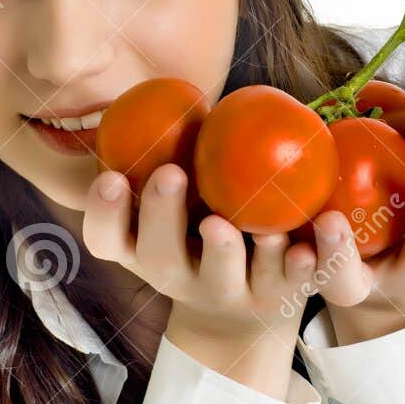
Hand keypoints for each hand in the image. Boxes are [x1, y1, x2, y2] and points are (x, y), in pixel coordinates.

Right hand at [82, 163, 319, 347]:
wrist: (243, 313)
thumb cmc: (199, 235)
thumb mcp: (175, 207)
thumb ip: (168, 161)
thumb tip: (165, 90)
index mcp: (145, 252)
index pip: (108, 239)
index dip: (102, 213)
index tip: (107, 176)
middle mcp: (179, 278)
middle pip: (161, 257)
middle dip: (161, 216)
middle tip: (170, 174)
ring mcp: (226, 294)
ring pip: (220, 279)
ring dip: (222, 250)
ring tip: (224, 222)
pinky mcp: (275, 301)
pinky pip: (288, 286)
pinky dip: (296, 267)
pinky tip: (301, 248)